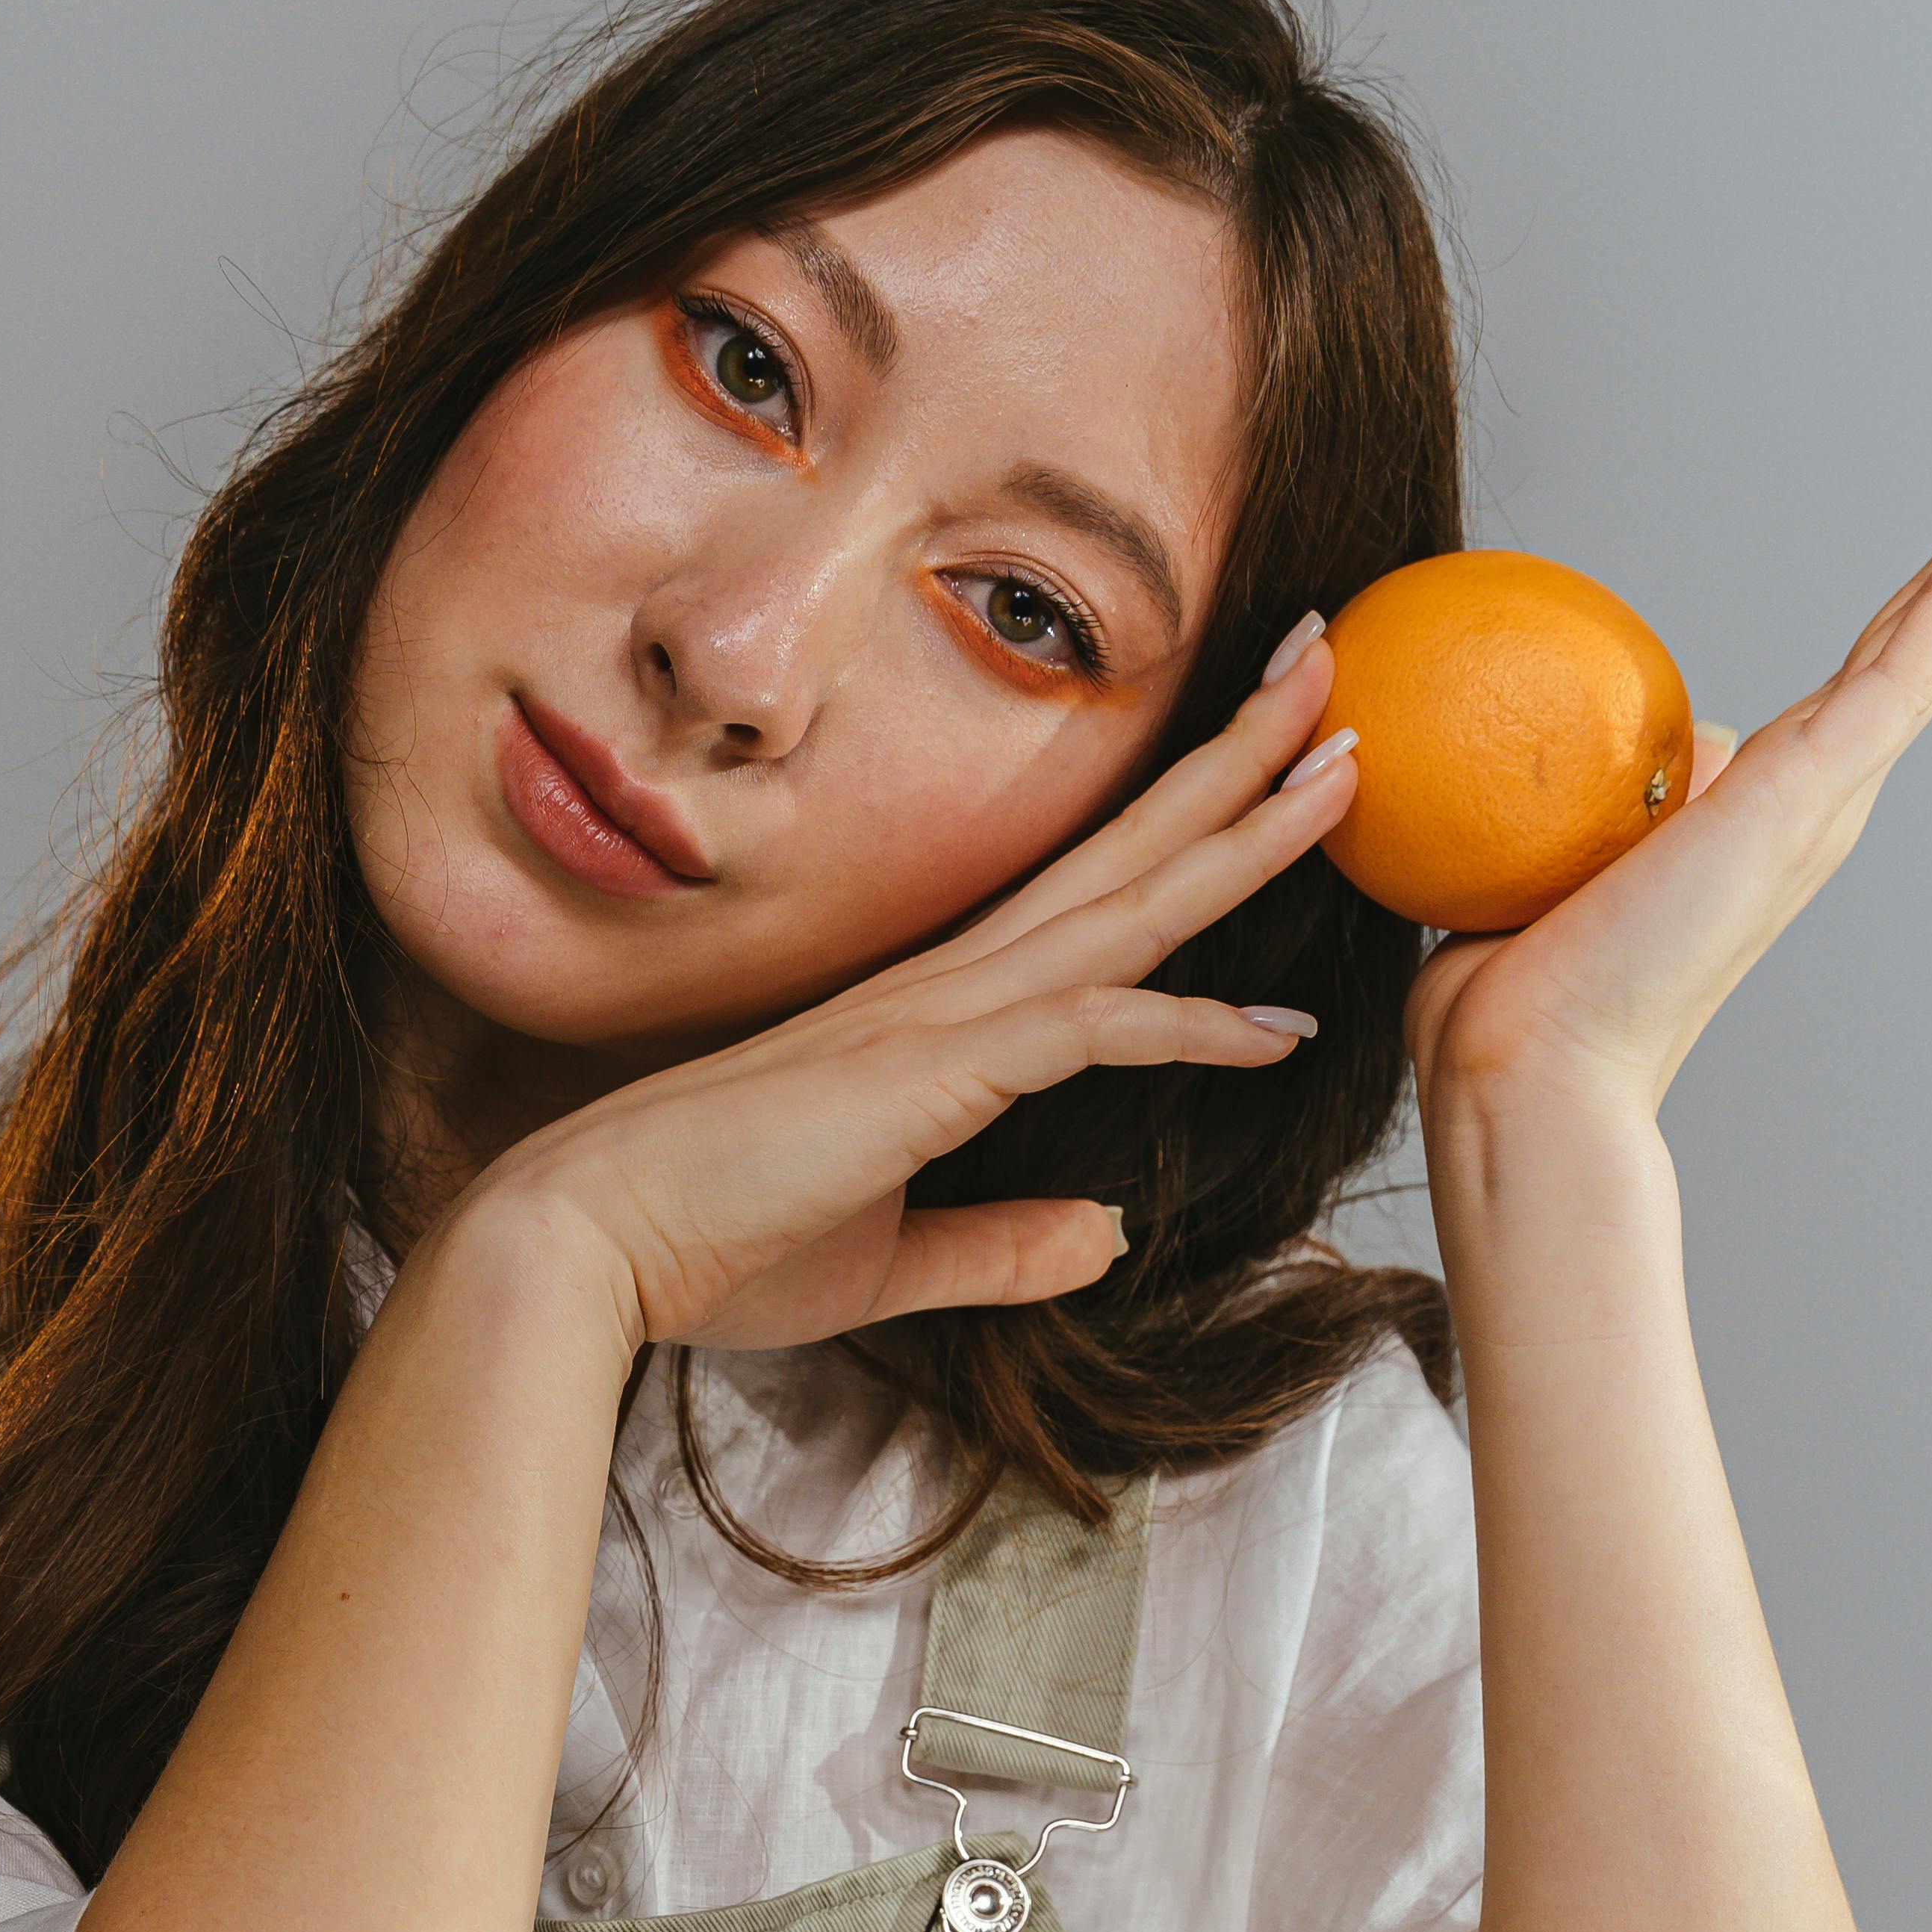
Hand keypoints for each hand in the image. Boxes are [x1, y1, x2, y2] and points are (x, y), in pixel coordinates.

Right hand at [454, 649, 1352, 1354]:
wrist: (584, 1245)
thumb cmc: (708, 1244)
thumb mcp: (887, 1258)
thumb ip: (999, 1248)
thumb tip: (1103, 1237)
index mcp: (932, 1013)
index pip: (1090, 897)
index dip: (1187, 824)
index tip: (1275, 770)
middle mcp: (947, 988)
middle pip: (1126, 855)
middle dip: (1238, 761)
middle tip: (1332, 673)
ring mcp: (938, 1019)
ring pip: (1127, 905)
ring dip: (1241, 831)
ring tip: (1346, 761)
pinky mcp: (927, 1075)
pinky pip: (1085, 1029)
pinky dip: (1183, 1023)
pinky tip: (1276, 1028)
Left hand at [1405, 390, 1931, 1129]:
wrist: (1528, 1075)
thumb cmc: (1520, 995)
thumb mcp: (1564, 859)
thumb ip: (1613, 804)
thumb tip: (1657, 759)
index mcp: (1770, 807)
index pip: (1866, 664)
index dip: (1929, 581)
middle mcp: (1820, 795)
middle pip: (1931, 626)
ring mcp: (1828, 790)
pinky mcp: (1817, 785)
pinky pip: (1914, 649)